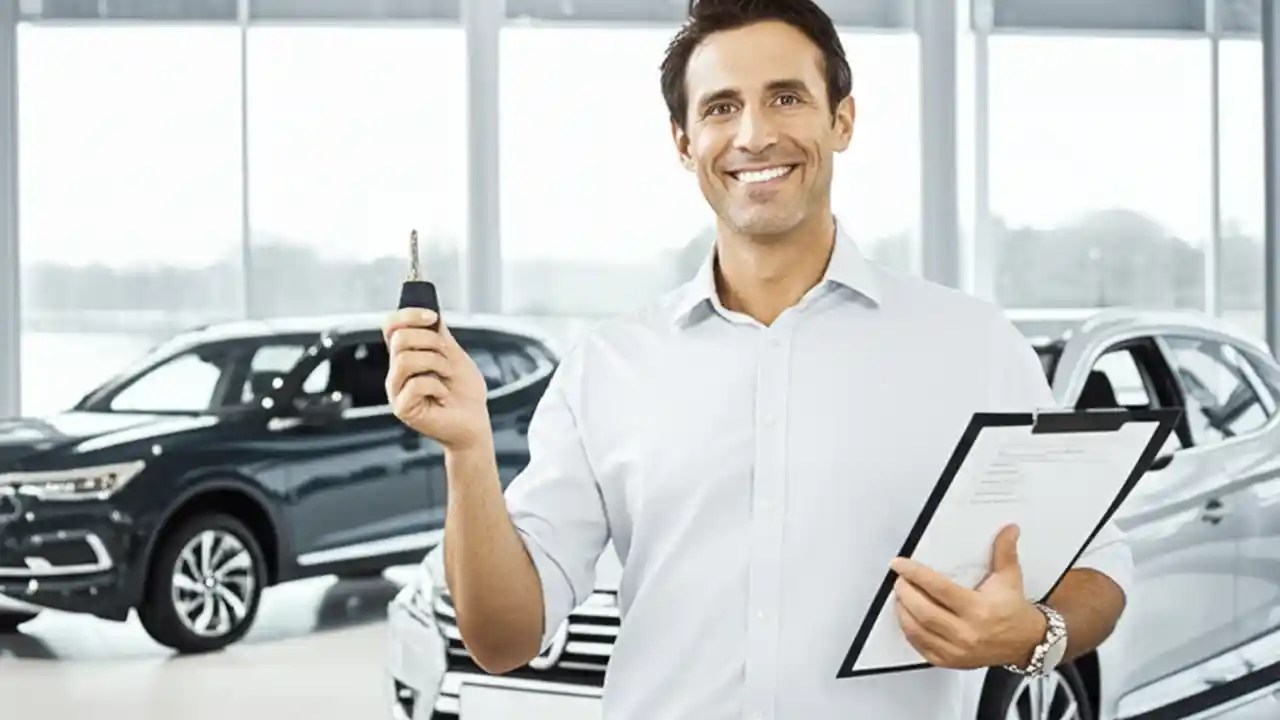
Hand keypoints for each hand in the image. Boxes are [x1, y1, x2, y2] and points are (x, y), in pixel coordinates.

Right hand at [382, 308, 491, 452]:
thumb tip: (430, 309)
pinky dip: (437, 386)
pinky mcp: (402, 408)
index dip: (408, 315)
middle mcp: (396, 371)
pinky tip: (443, 396)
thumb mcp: (455, 355)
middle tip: (447, 358)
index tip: (433, 317)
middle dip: (431, 342)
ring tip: (446, 375)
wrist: (475, 421)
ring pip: (405, 360)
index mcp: (406, 355)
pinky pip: (415, 384)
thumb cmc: (465, 392)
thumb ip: (440, 334)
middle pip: (399, 339)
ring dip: (435, 363)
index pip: (391, 326)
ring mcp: (396, 390)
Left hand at [889, 524, 1045, 669]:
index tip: (900, 564)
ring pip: (919, 631)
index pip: (939, 589)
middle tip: (899, 579)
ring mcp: (958, 650)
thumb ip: (1004, 551)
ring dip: (903, 611)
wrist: (1027, 642)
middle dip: (905, 592)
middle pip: (924, 611)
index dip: (915, 574)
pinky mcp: (953, 662)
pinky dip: (910, 632)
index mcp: (979, 610)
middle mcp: (967, 632)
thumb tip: (1009, 528)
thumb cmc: (1014, 610)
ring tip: (900, 596)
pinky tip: (907, 618)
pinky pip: (922, 648)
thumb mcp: (1010, 577)